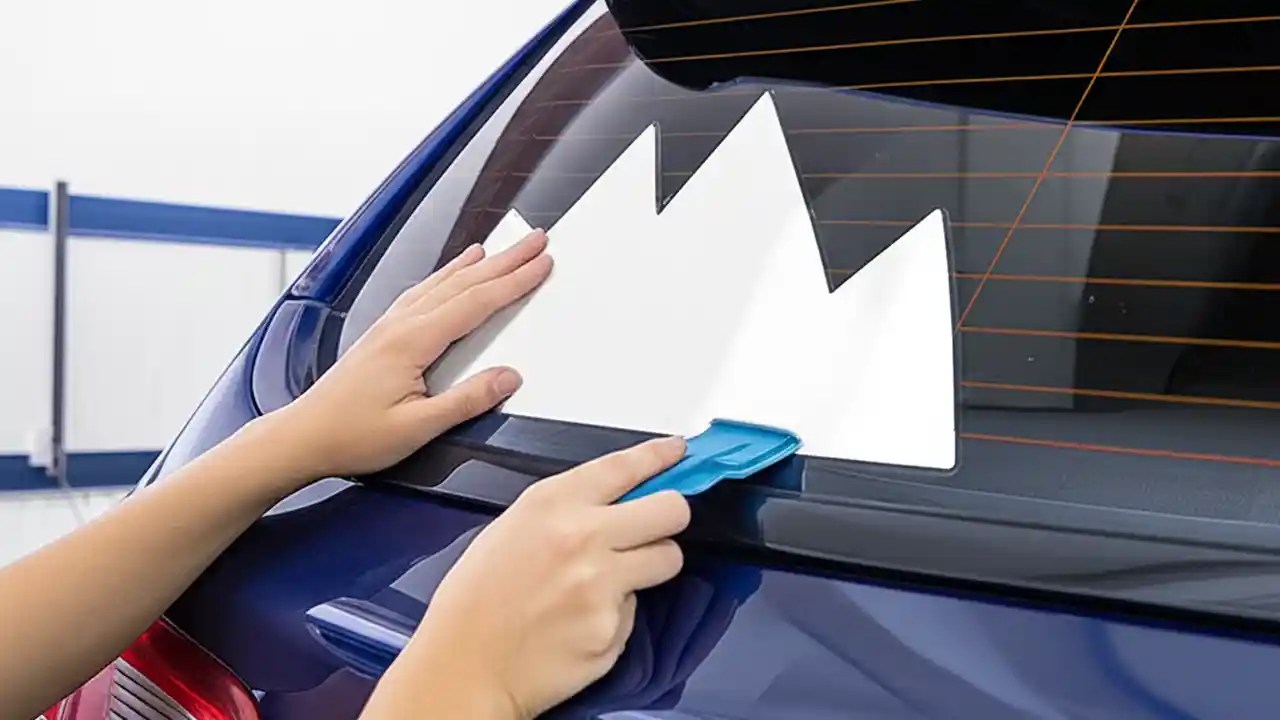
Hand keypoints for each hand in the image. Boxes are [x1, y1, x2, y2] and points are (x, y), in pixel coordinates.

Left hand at [267, 230, 551, 484]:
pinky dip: (446, 275)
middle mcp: (401, 324)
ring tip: (501, 249)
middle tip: (535, 240)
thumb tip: (508, 377)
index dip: (514, 282)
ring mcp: (390, 325)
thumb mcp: (417, 427)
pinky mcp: (383, 333)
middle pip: (464, 283)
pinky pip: (423, 292)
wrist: (303, 436)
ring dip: (478, 264)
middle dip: (505, 260)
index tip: (541, 264)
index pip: (476, 303)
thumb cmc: (352, 435)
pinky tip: (452, 272)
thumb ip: (466, 400)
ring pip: (443, 282)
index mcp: (412, 341)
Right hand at [364, 437, 691, 719]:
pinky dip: (617, 615)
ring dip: (651, 567)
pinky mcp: (613, 628)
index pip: (625, 466)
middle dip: (670, 517)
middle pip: (671, 509)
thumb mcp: (514, 527)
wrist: (463, 666)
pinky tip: (581, 622)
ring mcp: (602, 584)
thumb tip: (618, 502)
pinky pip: (638, 610)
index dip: (660, 456)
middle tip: (654, 529)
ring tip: (610, 582)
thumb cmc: (476, 600)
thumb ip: (567, 510)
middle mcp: (583, 536)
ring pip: (668, 559)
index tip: (677, 452)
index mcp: (552, 503)